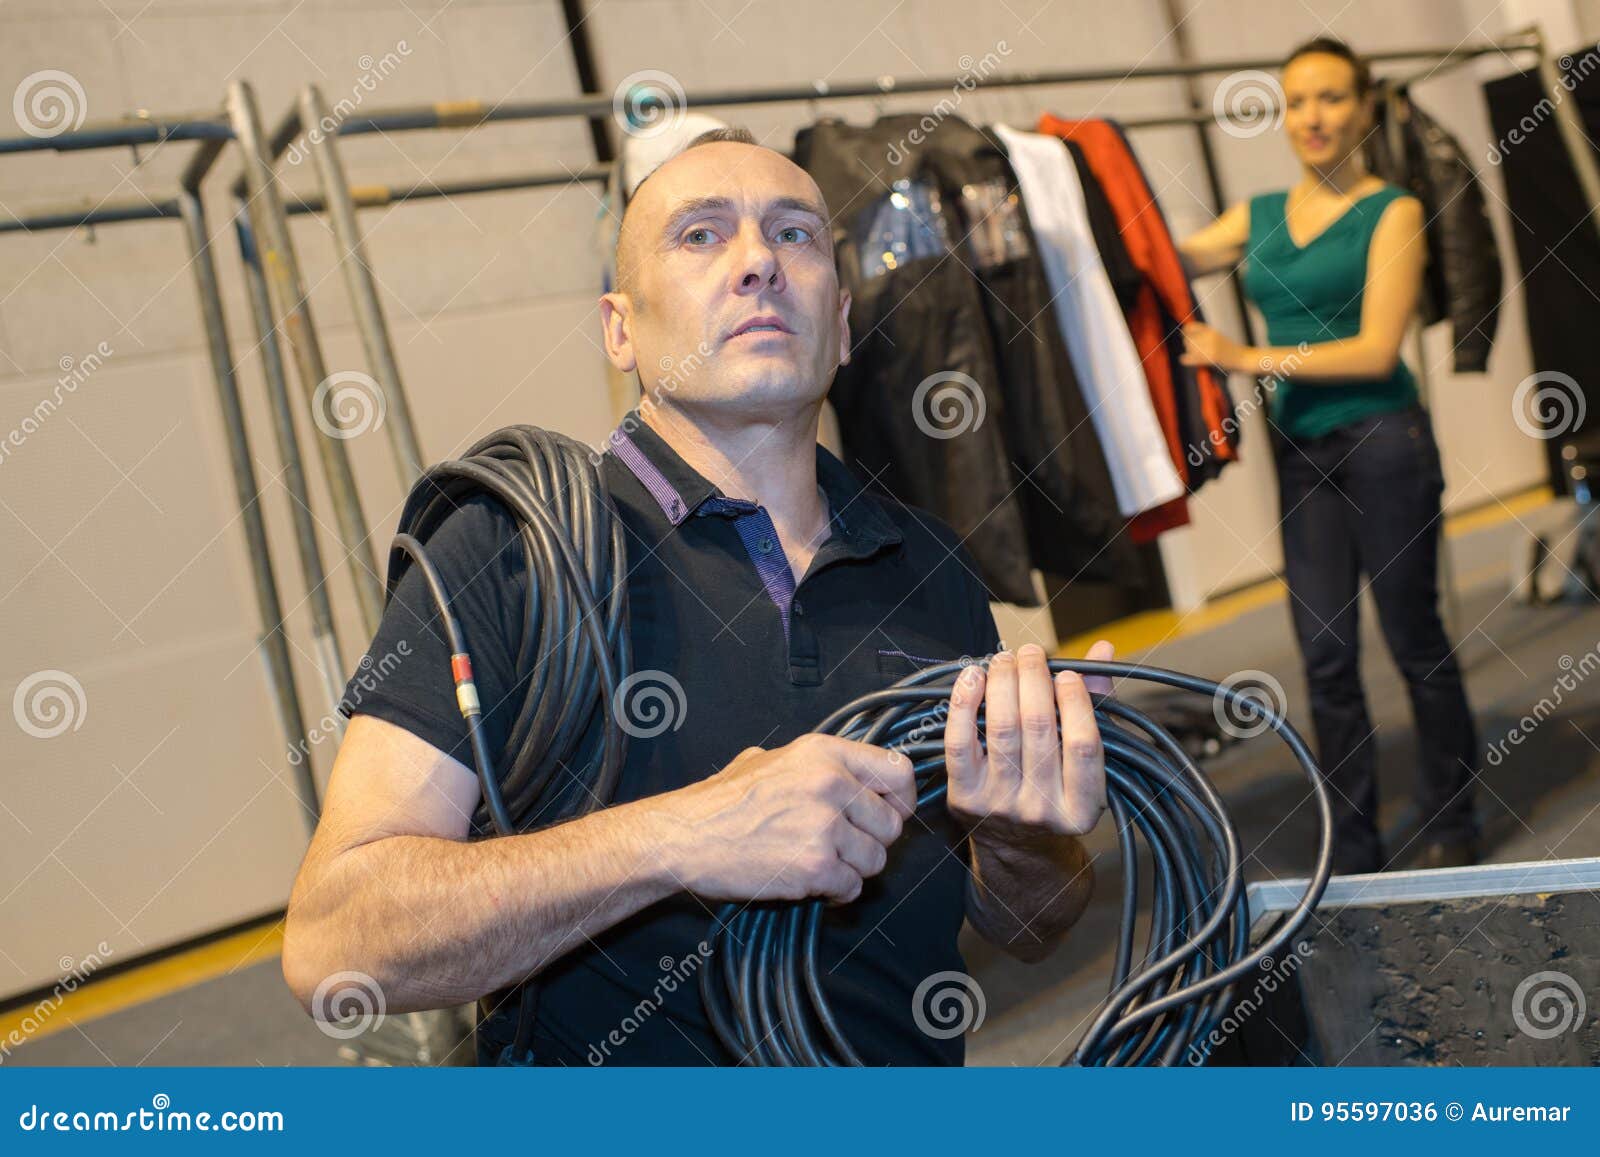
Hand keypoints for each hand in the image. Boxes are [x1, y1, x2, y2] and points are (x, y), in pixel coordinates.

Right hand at [662, 733, 915, 904]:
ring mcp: (825, 826)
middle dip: (871, 842)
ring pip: (875, 860)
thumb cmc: (721, 801)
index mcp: (824, 753)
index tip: (888, 813)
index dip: (900, 799)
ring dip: (853, 870)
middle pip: (891, 824)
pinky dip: (836, 893)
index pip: (898, 772)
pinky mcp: (815, 867)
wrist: (685, 836)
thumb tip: (844, 774)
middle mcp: (831, 784)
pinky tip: (811, 885)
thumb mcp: (767, 759)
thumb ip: (812, 765)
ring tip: (821, 866)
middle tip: (843, 848)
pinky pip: (852, 888)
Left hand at [944, 642, 1111, 850]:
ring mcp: (1000, 806)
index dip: (1075, 701)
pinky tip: (972, 677)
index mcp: (1082, 807)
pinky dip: (964, 703)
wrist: (1015, 845)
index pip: (1083, 745)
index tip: (1067, 674)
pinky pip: (960, 742)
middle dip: (1033, 678)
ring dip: (1002, 682)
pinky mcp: (964, 798)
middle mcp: (1042, 810)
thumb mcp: (1084, 759)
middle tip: (1030, 653)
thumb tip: (1102, 649)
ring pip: (1001, 728)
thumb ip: (1095, 703)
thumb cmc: (1055, 789)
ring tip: (1005, 659)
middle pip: (1038, 728)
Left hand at [1180, 321, 1249, 373]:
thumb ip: (1204, 335)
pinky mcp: (1212, 357)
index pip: (1192, 327)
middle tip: (1190, 349)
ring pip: (1191, 349)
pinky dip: (1187, 359)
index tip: (1184, 334)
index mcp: (1212, 331)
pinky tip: (1183, 359)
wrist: (1243, 357)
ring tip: (1193, 355)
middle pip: (1189, 339)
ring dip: (1190, 352)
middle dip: (1188, 344)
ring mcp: (1211, 347)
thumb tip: (1185, 334)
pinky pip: (1195, 358)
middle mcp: (1211, 337)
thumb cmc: (1229, 349)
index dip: (1186, 331)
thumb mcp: (1218, 337)